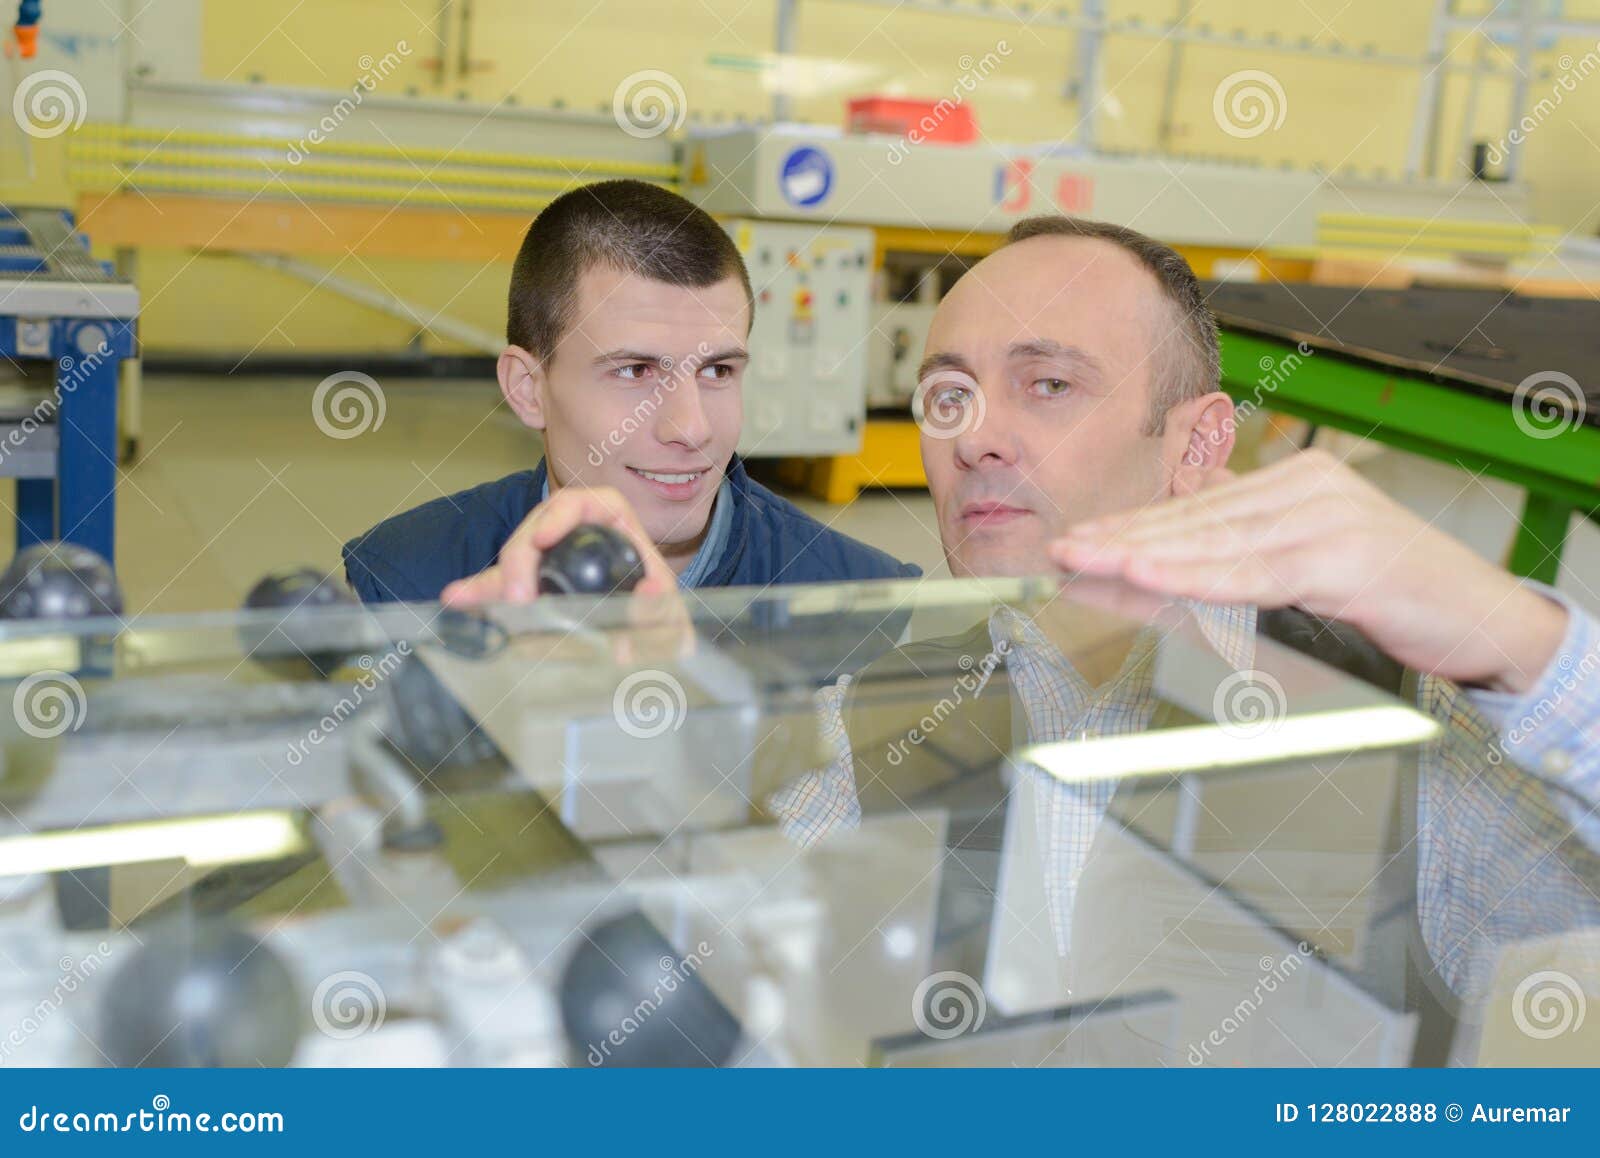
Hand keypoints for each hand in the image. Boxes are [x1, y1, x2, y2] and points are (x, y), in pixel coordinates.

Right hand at [441, 486, 676, 606]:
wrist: (646, 636)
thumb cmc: (658, 609)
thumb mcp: (669, 604)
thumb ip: (665, 602)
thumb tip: (649, 592)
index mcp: (612, 522)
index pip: (583, 503)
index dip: (560, 514)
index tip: (545, 539)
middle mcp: (574, 534)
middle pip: (537, 528)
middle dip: (519, 558)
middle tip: (517, 596)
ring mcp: (548, 560)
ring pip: (515, 557)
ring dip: (497, 577)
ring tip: (480, 602)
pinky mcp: (530, 588)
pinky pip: (500, 588)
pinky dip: (479, 594)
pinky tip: (454, 599)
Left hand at [1049, 449, 1567, 694]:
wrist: (1485, 618)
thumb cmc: (1395, 596)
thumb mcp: (1308, 565)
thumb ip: (1247, 551)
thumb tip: (1175, 549)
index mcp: (1294, 480)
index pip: (1195, 509)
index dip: (1132, 527)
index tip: (1079, 541)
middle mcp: (1306, 486)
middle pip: (1193, 520)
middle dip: (1120, 538)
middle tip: (1060, 551)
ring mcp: (1326, 517)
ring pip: (1213, 542)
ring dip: (1141, 555)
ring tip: (1085, 562)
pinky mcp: (1342, 556)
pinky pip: (1250, 572)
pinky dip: (1194, 577)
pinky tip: (1147, 577)